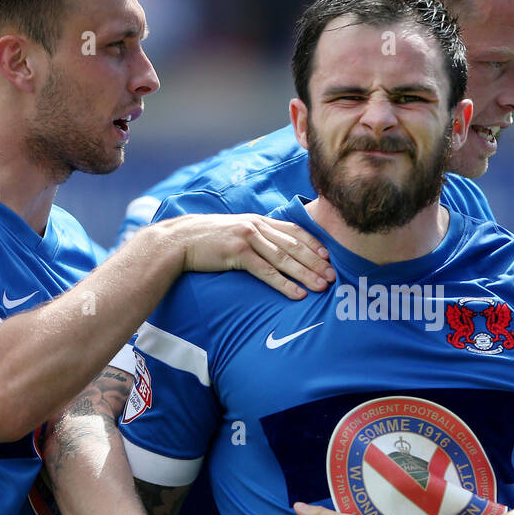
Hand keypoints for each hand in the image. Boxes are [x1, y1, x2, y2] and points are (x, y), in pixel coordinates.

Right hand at [165, 214, 335, 299]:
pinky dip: (284, 284)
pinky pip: (267, 272)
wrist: (180, 240)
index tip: (328, 257)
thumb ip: (256, 235)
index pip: (294, 231)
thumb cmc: (208, 239)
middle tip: (333, 276)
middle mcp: (257, 226)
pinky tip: (298, 294)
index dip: (313, 244)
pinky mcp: (237, 253)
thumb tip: (273, 248)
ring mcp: (248, 238)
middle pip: (294, 245)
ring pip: (285, 259)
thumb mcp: (235, 231)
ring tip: (322, 286)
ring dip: (306, 274)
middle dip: (316, 261)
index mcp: (259, 220)